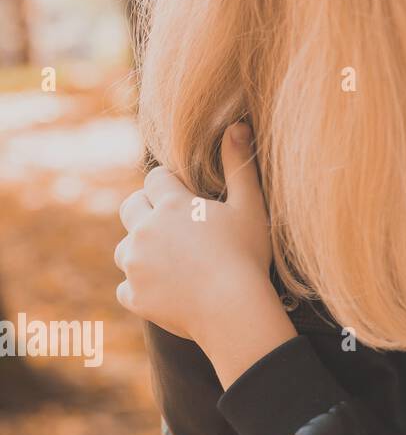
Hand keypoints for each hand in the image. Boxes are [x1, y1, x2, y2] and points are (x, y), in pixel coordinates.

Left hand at [115, 123, 294, 387]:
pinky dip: (142, 286)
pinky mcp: (134, 295)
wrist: (233, 310)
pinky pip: (126, 286)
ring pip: (125, 248)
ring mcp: (135, 265)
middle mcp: (145, 230)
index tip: (187, 196)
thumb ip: (238, 165)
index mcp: (172, 205)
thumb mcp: (250, 207)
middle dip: (147, 210)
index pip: (155, 179)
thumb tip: (237, 124)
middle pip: (130, 207)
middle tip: (175, 225)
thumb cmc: (246, 255)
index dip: (170, 185)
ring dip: (141, 248)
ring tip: (171, 259)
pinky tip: (166, 289)